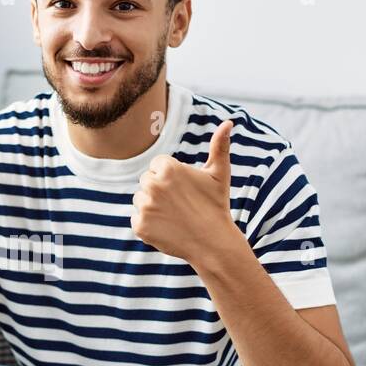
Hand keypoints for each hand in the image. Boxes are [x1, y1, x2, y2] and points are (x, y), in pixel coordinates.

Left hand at [131, 118, 240, 263]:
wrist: (213, 243)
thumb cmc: (216, 205)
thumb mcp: (219, 174)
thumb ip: (219, 146)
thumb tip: (228, 122)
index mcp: (168, 168)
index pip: (157, 165)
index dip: (171, 177)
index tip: (184, 189)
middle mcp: (153, 185)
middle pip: (146, 181)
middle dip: (160, 190)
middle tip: (180, 204)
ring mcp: (145, 207)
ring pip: (140, 199)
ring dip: (152, 206)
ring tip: (174, 215)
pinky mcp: (140, 226)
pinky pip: (137, 218)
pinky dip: (149, 223)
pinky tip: (166, 227)